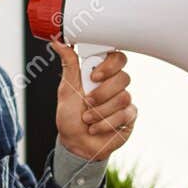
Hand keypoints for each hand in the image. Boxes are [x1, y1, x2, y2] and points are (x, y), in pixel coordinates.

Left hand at [51, 42, 136, 160]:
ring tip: (87, 118)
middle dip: (102, 92)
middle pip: (123, 77)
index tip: (94, 76)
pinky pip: (125, 114)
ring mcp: (124, 101)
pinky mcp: (129, 117)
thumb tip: (59, 43)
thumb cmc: (70, 117)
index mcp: (101, 74)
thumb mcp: (66, 89)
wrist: (76, 144)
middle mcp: (115, 86)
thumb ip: (69, 65)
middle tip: (87, 101)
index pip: (117, 58)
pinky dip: (105, 123)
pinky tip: (95, 127)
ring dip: (101, 110)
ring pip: (123, 97)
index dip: (109, 65)